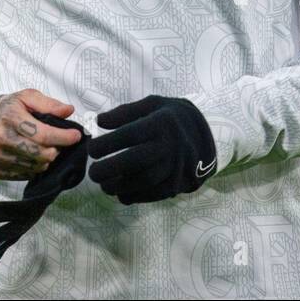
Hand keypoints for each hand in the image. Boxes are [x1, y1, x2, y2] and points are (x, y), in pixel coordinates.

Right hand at [0, 89, 82, 179]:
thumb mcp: (25, 98)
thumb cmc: (6, 110)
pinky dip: (33, 168)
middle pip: (41, 155)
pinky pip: (24, 175)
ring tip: (44, 149)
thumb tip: (68, 110)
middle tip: (58, 144)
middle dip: (56, 150)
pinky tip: (31, 157)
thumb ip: (48, 103)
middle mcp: (1, 139)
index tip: (76, 136)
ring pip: (35, 167)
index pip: (43, 134)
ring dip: (46, 160)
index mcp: (10, 118)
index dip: (64, 137)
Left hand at [87, 95, 217, 204]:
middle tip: (93, 172)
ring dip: (118, 186)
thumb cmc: (172, 117)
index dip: (106, 144)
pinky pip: (152, 194)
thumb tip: (100, 121)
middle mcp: (168, 146)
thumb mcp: (152, 104)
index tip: (92, 149)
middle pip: (134, 161)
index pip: (128, 135)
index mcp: (160, 124)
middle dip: (108, 169)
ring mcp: (174, 167)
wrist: (207, 135)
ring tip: (104, 184)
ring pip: (142, 182)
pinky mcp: (177, 183)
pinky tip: (121, 193)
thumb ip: (125, 112)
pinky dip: (133, 196)